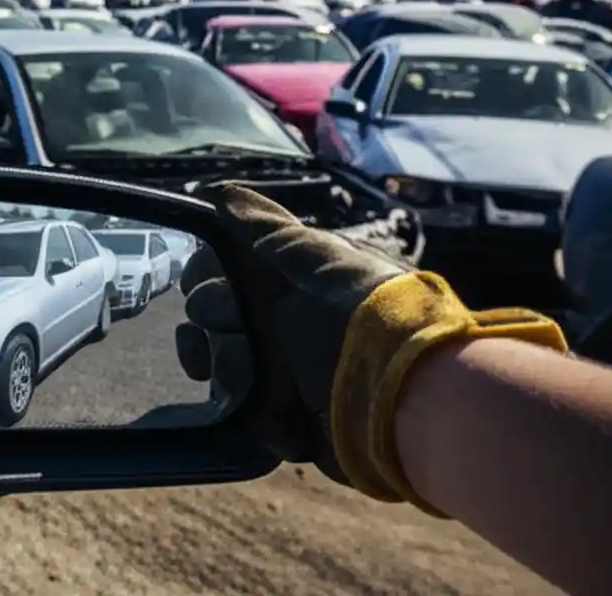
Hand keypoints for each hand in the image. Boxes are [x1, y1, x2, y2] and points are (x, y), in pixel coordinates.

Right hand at [176, 184, 565, 511]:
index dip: (206, 274)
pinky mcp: (287, 418)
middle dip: (214, 325)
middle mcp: (284, 320)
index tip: (212, 285)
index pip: (224, 267)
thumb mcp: (315, 260)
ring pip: (218, 364)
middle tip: (235, 334)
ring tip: (248, 380)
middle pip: (212, 316)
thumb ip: (266, 228)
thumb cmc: (358, 318)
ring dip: (228, 368)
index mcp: (292, 278)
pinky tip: (279, 412)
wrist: (404, 400)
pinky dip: (255, 412)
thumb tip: (221, 194)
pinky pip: (243, 412)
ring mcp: (283, 369)